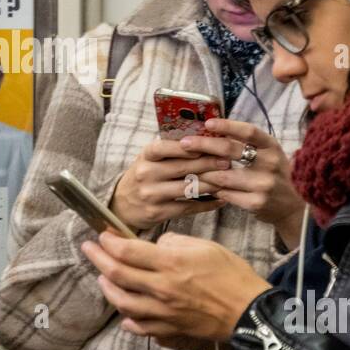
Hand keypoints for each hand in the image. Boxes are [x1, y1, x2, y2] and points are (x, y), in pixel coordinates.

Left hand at [82, 230, 269, 343]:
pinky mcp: (169, 330)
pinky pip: (140, 327)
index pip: (127, 251)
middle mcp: (161, 289)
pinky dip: (128, 319)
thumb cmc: (232, 276)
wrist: (249, 313)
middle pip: (117, 275)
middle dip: (98, 259)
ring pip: (122, 303)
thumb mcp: (206, 246)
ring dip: (108, 289)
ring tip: (103, 279)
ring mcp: (163, 313)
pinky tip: (125, 312)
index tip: (102, 235)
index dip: (109, 242)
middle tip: (89, 250)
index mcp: (171, 264)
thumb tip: (156, 247)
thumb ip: (175, 244)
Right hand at [109, 137, 230, 230]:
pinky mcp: (158, 212)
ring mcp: (151, 194)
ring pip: (187, 188)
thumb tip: (203, 137)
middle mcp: (146, 174)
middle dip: (207, 164)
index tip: (206, 144)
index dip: (185, 147)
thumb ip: (170, 149)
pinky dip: (206, 204)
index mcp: (145, 156)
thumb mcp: (150, 159)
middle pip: (181, 167)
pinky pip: (187, 207)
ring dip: (210, 184)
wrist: (122, 205)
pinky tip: (220, 200)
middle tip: (227, 161)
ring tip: (227, 179)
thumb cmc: (144, 176)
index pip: (164, 147)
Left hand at [183, 118, 305, 246]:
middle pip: (230, 149)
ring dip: (203, 171)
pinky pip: (225, 193)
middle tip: (185, 143)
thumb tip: (213, 130)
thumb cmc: (275, 175)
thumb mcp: (268, 154)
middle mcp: (270, 163)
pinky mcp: (256, 203)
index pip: (248, 131)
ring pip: (223, 175)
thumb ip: (247, 144)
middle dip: (203, 144)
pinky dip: (212, 189)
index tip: (207, 123)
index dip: (227, 126)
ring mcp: (263, 184)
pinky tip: (203, 185)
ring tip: (188, 166)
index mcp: (272, 147)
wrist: (293, 206)